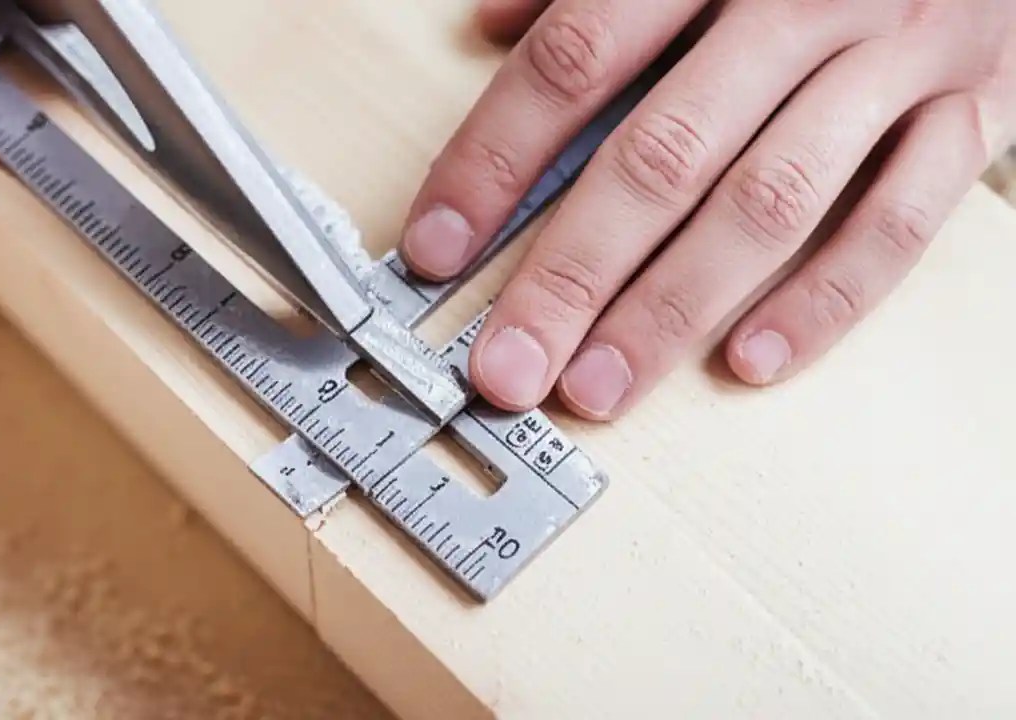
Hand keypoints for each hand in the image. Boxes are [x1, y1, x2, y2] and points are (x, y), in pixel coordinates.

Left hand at [400, 0, 1015, 419]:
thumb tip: (491, 26)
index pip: (574, 60)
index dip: (494, 161)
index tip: (435, 249)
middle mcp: (803, 0)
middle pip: (663, 154)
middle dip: (572, 273)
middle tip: (509, 363)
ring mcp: (896, 58)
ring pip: (770, 202)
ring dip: (674, 308)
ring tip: (599, 386)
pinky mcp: (976, 111)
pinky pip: (899, 223)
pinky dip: (824, 299)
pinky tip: (746, 361)